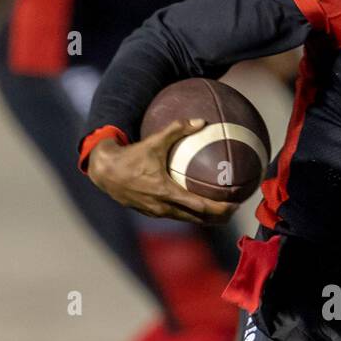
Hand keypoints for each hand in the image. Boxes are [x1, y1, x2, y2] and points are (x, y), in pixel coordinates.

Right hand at [87, 119, 233, 223]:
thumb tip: (202, 121)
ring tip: (221, 211)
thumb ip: (178, 129)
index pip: (201, 207)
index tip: (236, 204)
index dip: (221, 208)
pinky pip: (176, 216)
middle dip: (219, 217)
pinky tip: (197, 205)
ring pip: (188, 219)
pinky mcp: (151, 213)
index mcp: (167, 192)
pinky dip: (190, 214)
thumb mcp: (154, 141)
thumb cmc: (130, 156)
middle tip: (234, 209)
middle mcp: (163, 207)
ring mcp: (157, 212)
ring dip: (205, 218)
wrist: (104, 172)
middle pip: (199, 219)